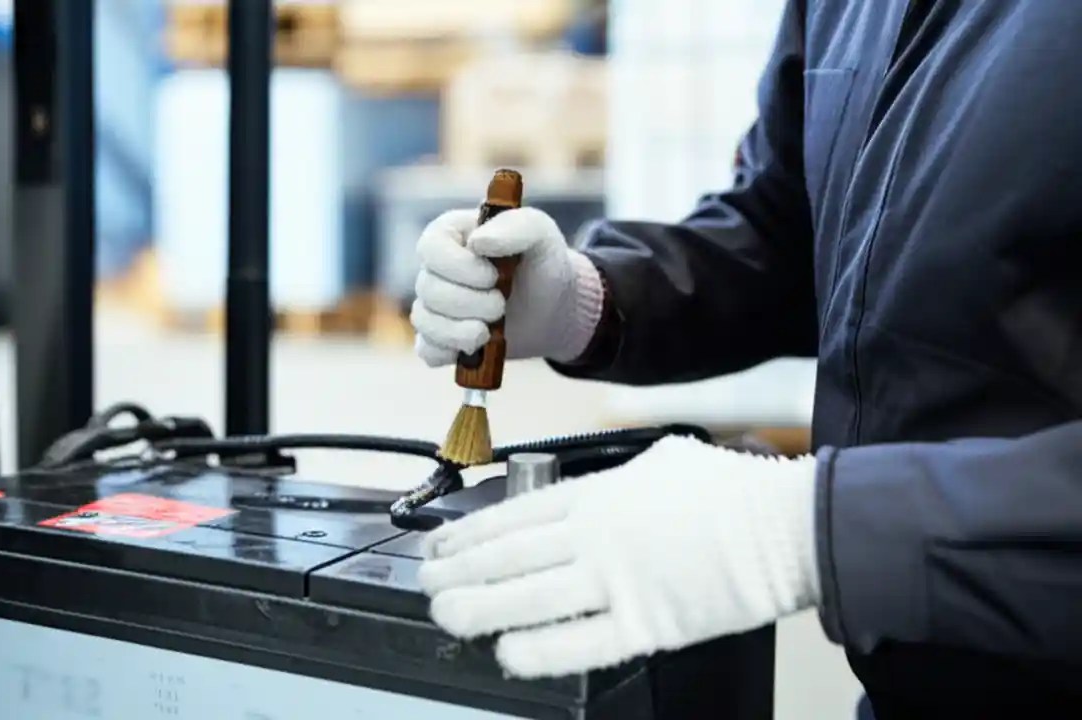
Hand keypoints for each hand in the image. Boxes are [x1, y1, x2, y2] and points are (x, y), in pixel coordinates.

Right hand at [411, 207, 604, 366]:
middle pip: (429, 289)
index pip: (430, 248)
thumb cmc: (541, 262)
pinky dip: (452, 351)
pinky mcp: (440, 338)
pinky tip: (476, 346)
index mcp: (451, 234)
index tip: (493, 276)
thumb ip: (515, 226)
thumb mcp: (540, 233)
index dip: (458, 267)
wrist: (553, 306)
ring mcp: (434, 305)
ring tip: (494, 328)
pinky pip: (428, 350)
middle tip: (502, 304)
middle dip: (471, 303)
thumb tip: (477, 242)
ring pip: (426, 321)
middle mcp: (435, 268)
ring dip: (464, 330)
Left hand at [417, 436, 819, 678]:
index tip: (439, 544)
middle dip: (459, 571)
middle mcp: (597, 536)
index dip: (468, 533)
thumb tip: (580, 491)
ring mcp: (619, 581)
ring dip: (480, 607)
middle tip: (428, 582)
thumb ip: (610, 478)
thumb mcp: (658, 461)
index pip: (514, 516)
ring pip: (530, 598)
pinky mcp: (648, 625)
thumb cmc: (728, 490)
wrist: (788, 525)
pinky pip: (580, 642)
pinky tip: (507, 651)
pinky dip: (539, 649)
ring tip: (447, 613)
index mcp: (598, 495)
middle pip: (509, 556)